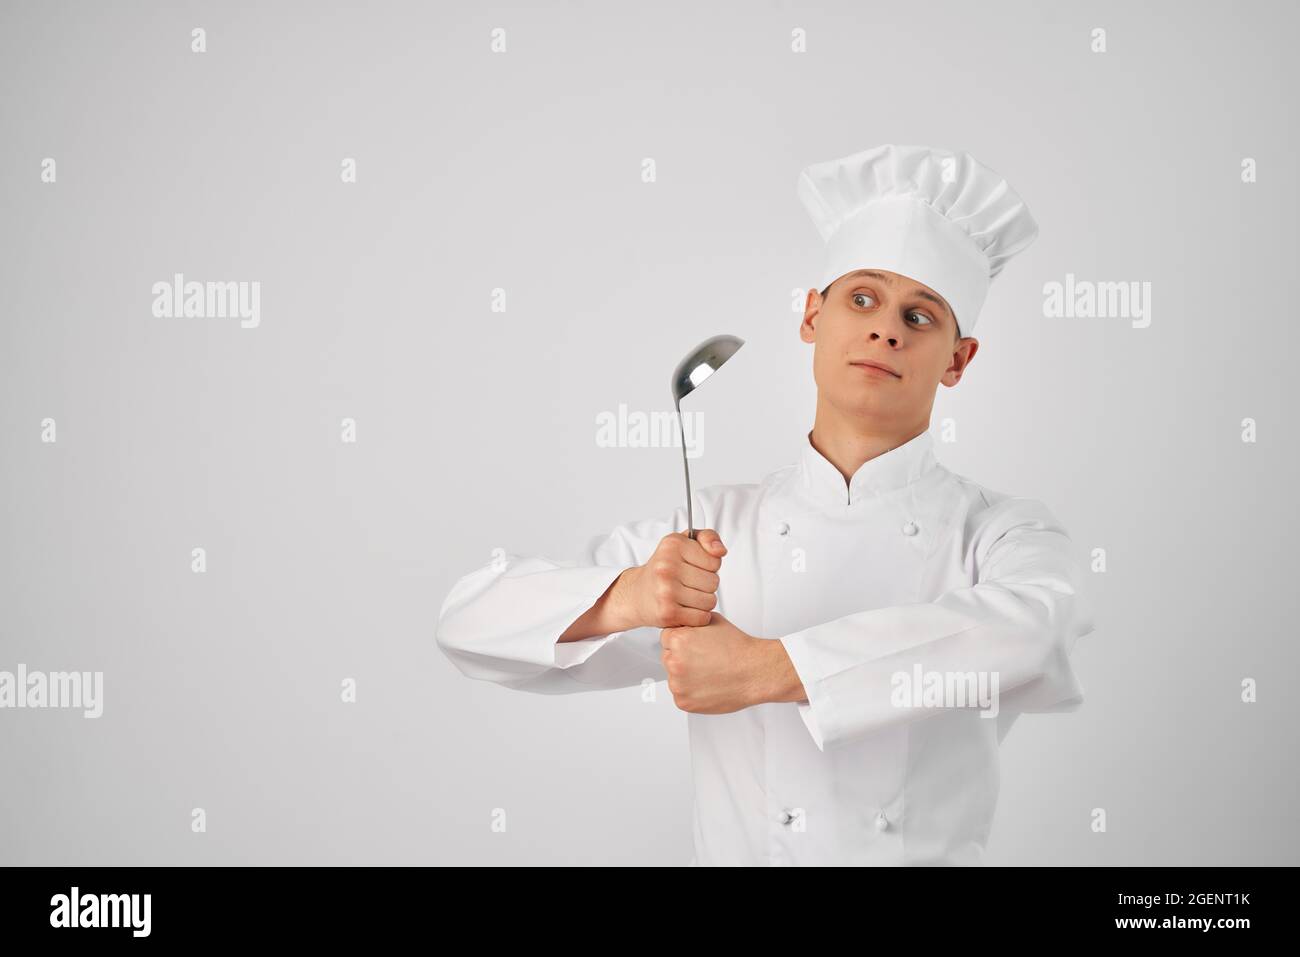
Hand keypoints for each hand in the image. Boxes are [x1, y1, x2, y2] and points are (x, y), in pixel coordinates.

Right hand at [612, 530, 725, 629]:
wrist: (636, 594)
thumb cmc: (664, 568)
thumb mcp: (683, 543)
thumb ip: (708, 537)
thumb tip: (720, 551)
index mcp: (673, 545)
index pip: (715, 561)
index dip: (709, 566)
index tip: (693, 567)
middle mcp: (667, 566)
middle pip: (714, 582)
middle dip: (706, 585)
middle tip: (689, 584)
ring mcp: (666, 590)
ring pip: (710, 601)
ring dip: (704, 602)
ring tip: (688, 596)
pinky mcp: (668, 613)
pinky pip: (702, 617)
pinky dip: (698, 616)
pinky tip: (685, 609)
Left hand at [660, 612, 774, 713]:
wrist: (754, 671)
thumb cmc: (738, 648)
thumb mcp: (712, 621)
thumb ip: (691, 622)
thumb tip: (683, 622)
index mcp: (678, 640)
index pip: (666, 638)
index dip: (681, 640)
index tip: (692, 646)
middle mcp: (674, 662)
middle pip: (668, 657)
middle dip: (682, 658)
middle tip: (703, 660)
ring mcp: (678, 684)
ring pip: (674, 678)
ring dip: (686, 677)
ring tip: (709, 673)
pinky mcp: (684, 702)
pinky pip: (681, 696)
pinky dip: (692, 693)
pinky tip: (709, 685)